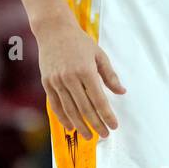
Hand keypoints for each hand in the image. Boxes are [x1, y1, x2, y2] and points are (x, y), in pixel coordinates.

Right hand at [36, 14, 124, 139]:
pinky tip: (71, 127)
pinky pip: (55, 105)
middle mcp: (70, 78)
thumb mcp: (99, 55)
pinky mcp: (47, 83)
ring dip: (80, 125)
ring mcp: (57, 81)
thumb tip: (121, 92)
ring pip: (69, 109)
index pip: (98, 99)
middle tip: (104, 135)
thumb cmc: (80, 42)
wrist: (53, 30)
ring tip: (89, 136)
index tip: (114, 126)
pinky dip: (63, 118)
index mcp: (86, 70)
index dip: (107, 115)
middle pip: (84, 108)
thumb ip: (110, 75)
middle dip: (96, 124)